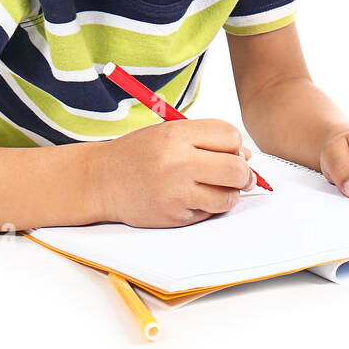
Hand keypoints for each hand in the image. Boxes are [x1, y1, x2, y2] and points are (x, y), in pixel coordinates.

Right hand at [92, 119, 256, 227]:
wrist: (100, 180)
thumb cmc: (138, 154)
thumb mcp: (169, 132)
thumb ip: (207, 139)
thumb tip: (247, 157)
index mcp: (177, 135)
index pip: (230, 136)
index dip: (235, 145)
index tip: (230, 151)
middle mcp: (178, 162)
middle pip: (236, 169)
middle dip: (244, 174)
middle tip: (239, 175)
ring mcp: (176, 192)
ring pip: (228, 197)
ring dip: (229, 194)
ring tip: (216, 187)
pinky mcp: (174, 216)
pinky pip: (209, 213)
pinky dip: (208, 207)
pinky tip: (192, 198)